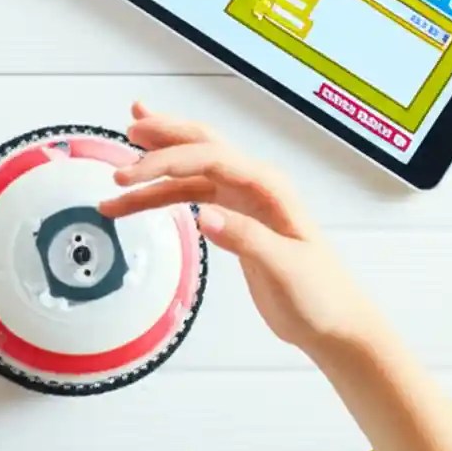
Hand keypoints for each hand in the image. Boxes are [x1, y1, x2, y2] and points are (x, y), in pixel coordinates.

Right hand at [98, 103, 378, 354]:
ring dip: (153, 174)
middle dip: (162, 136)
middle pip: (201, 146)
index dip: (167, 161)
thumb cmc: (320, 296)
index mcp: (269, 188)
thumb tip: (204, 214)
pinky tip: (142, 197)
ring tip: (117, 178)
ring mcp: (242, 202)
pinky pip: (191, 197)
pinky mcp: (233, 221)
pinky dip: (162, 195)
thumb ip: (245, 238)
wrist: (334, 324)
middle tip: (128, 126)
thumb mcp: (285, 268)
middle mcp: (254, 186)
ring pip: (189, 174)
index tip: (130, 175)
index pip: (210, 158)